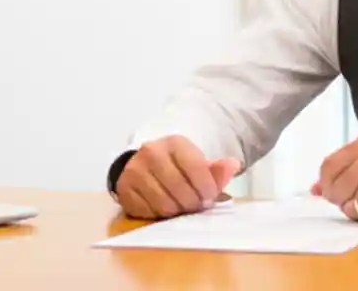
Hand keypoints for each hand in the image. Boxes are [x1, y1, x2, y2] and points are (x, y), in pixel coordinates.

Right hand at [115, 135, 241, 219]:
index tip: (209, 197)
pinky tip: (162, 206)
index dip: (207, 188)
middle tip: (195, 205)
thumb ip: (217, 169)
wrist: (143, 164)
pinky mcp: (124, 188)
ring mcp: (134, 171)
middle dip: (192, 203)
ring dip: (176, 211)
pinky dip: (158, 214)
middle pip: (180, 190)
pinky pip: (147, 212)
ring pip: (164, 204)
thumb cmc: (177, 166)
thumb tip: (233, 165)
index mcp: (174, 143)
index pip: (196, 168)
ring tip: (179, 205)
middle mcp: (151, 153)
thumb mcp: (197, 163)